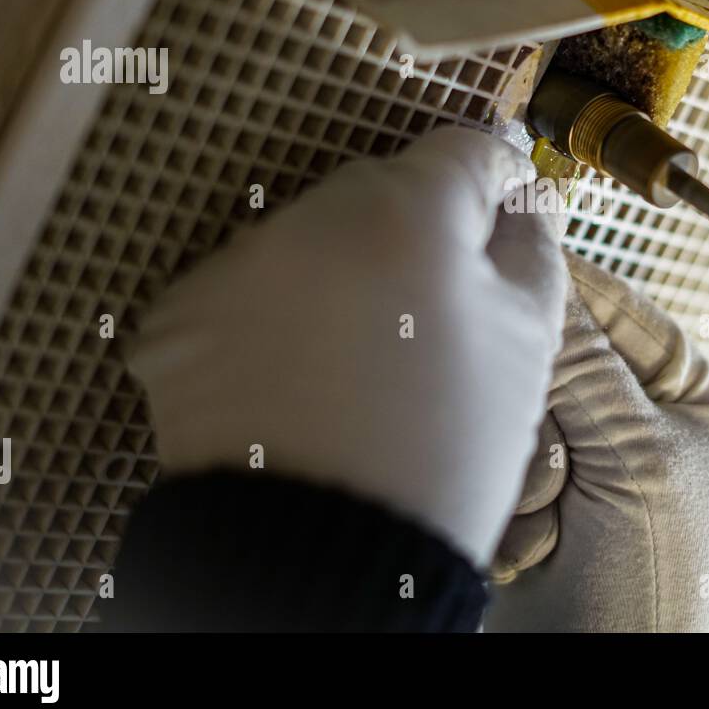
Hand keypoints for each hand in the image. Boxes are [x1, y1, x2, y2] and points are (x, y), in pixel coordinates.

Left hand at [126, 127, 566, 567]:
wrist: (324, 557)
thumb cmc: (446, 452)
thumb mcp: (525, 343)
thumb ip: (532, 247)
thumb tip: (523, 195)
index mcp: (408, 215)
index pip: (463, 151)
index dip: (495, 182)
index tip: (502, 214)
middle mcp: (308, 219)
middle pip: (380, 191)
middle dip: (414, 231)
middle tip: (435, 313)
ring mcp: (232, 267)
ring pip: (306, 239)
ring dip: (338, 271)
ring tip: (361, 358)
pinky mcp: (177, 319)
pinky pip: (243, 291)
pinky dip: (272, 318)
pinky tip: (299, 378)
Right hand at [486, 253, 708, 630]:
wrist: (604, 680)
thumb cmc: (658, 582)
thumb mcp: (636, 458)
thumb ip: (584, 365)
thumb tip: (542, 278)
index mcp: (687, 395)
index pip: (622, 308)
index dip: (573, 285)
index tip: (517, 250)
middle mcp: (634, 419)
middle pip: (558, 356)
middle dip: (549, 411)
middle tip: (558, 453)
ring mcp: (578, 460)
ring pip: (516, 407)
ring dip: (527, 469)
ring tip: (557, 520)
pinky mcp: (528, 498)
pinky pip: (492, 459)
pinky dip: (508, 505)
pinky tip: (535, 550)